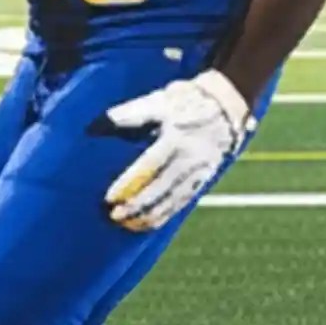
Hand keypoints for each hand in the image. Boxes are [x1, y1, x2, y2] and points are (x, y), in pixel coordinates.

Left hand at [102, 70, 255, 231]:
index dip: (129, 184)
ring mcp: (199, 170)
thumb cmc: (186, 100)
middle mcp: (189, 158)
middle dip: (136, 205)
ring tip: (127, 224)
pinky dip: (166, 214)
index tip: (110, 197)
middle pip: (160, 188)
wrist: (227, 105)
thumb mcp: (159, 101)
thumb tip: (98, 123)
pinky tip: (150, 222)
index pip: (148, 167)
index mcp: (175, 138)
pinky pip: (183, 201)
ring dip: (150, 215)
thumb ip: (130, 114)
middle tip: (114, 215)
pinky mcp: (204, 178)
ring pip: (172, 200)